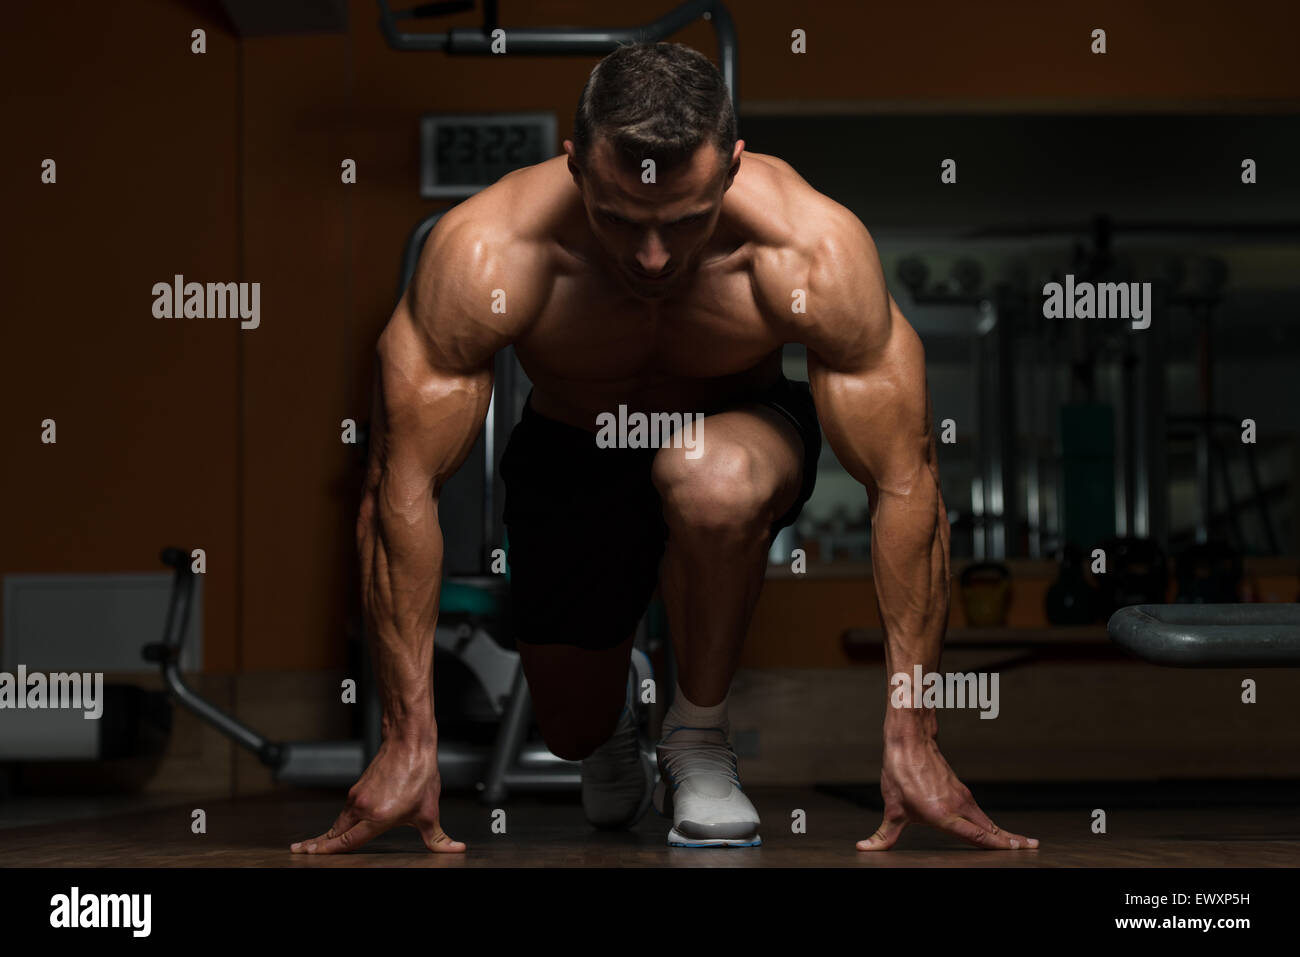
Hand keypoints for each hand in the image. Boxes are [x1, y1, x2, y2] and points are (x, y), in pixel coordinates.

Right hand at [290, 734, 464, 854]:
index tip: (311, 855)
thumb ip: (437, 837)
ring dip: (326, 833)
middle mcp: (362, 808)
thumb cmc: (419, 773)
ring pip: (339, 821)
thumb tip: (455, 849)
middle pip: (334, 833)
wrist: (410, 742)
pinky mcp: (358, 788)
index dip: (328, 851)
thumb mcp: (430, 811)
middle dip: (316, 845)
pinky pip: (345, 810)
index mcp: (377, 817)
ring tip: (312, 844)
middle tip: (299, 851)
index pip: (347, 841)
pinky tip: (338, 826)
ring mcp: (357, 796)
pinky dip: (338, 821)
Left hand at [858, 735, 1038, 850]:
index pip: (976, 836)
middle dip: (1011, 841)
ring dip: (1004, 832)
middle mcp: (958, 806)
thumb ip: (883, 836)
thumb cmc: (899, 773)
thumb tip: (864, 849)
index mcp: (943, 815)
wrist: (909, 740)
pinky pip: (979, 812)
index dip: (997, 846)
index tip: (1017, 851)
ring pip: (987, 820)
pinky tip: (996, 830)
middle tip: (1032, 848)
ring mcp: (962, 797)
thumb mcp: (891, 808)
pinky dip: (991, 824)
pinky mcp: (960, 791)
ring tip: (1023, 843)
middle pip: (990, 829)